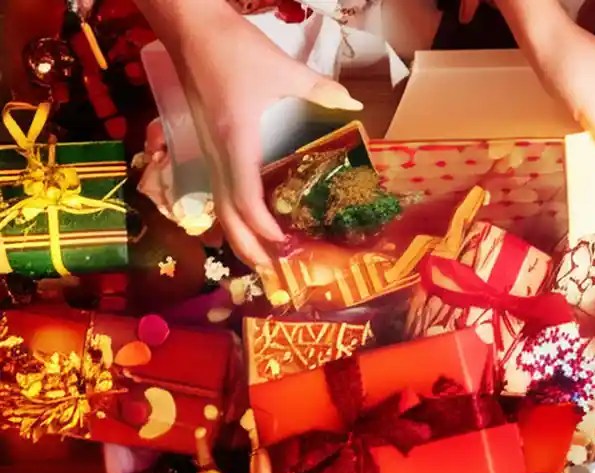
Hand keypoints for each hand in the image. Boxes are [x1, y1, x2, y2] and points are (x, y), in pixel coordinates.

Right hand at [163, 3, 361, 265]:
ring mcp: (207, 149)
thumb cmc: (234, 48)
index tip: (282, 244)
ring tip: (259, 256)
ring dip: (236, 232)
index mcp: (236, 140)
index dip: (261, 226)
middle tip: (270, 271)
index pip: (244, 197)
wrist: (190, 27)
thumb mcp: (283, 69)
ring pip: (218, 202)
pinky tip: (247, 217)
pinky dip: (232, 208)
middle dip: (246, 245)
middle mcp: (217, 152)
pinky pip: (217, 185)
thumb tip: (353, 104)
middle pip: (226, 212)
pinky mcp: (205, 142)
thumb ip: (320, 89)